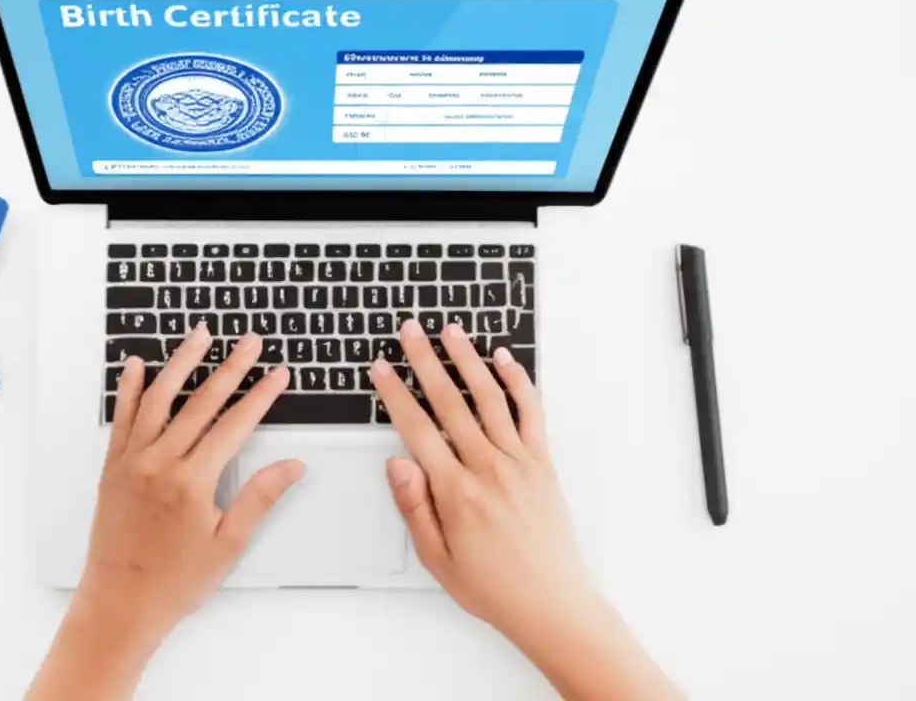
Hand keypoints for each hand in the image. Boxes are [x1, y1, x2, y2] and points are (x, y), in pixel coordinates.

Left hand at [80, 326, 303, 632]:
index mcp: (192, 482)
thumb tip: (291, 467)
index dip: (260, 396)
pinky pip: (122, 419)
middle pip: (201, 403)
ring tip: (199, 335)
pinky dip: (131, 390)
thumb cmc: (173, 583)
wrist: (119, 604)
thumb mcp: (228, 544)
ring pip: (159, 399)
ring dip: (181, 363)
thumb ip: (260, 498)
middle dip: (229, 368)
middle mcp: (159, 463)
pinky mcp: (111, 468)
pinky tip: (138, 366)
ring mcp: (132, 462)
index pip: (234, 425)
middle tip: (248, 342)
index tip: (276, 374)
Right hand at [372, 320, 679, 699]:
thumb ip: (415, 507)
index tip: (381, 369)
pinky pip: (530, 413)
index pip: (417, 429)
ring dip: (467, 359)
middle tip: (410, 331)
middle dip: (425, 360)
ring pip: (489, 398)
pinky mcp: (543, 464)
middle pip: (450, 401)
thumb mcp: (436, 558)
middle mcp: (489, 469)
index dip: (395, 394)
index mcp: (456, 493)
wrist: (552, 604)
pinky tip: (504, 360)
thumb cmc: (495, 587)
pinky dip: (518, 382)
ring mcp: (520, 463)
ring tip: (451, 331)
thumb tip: (398, 464)